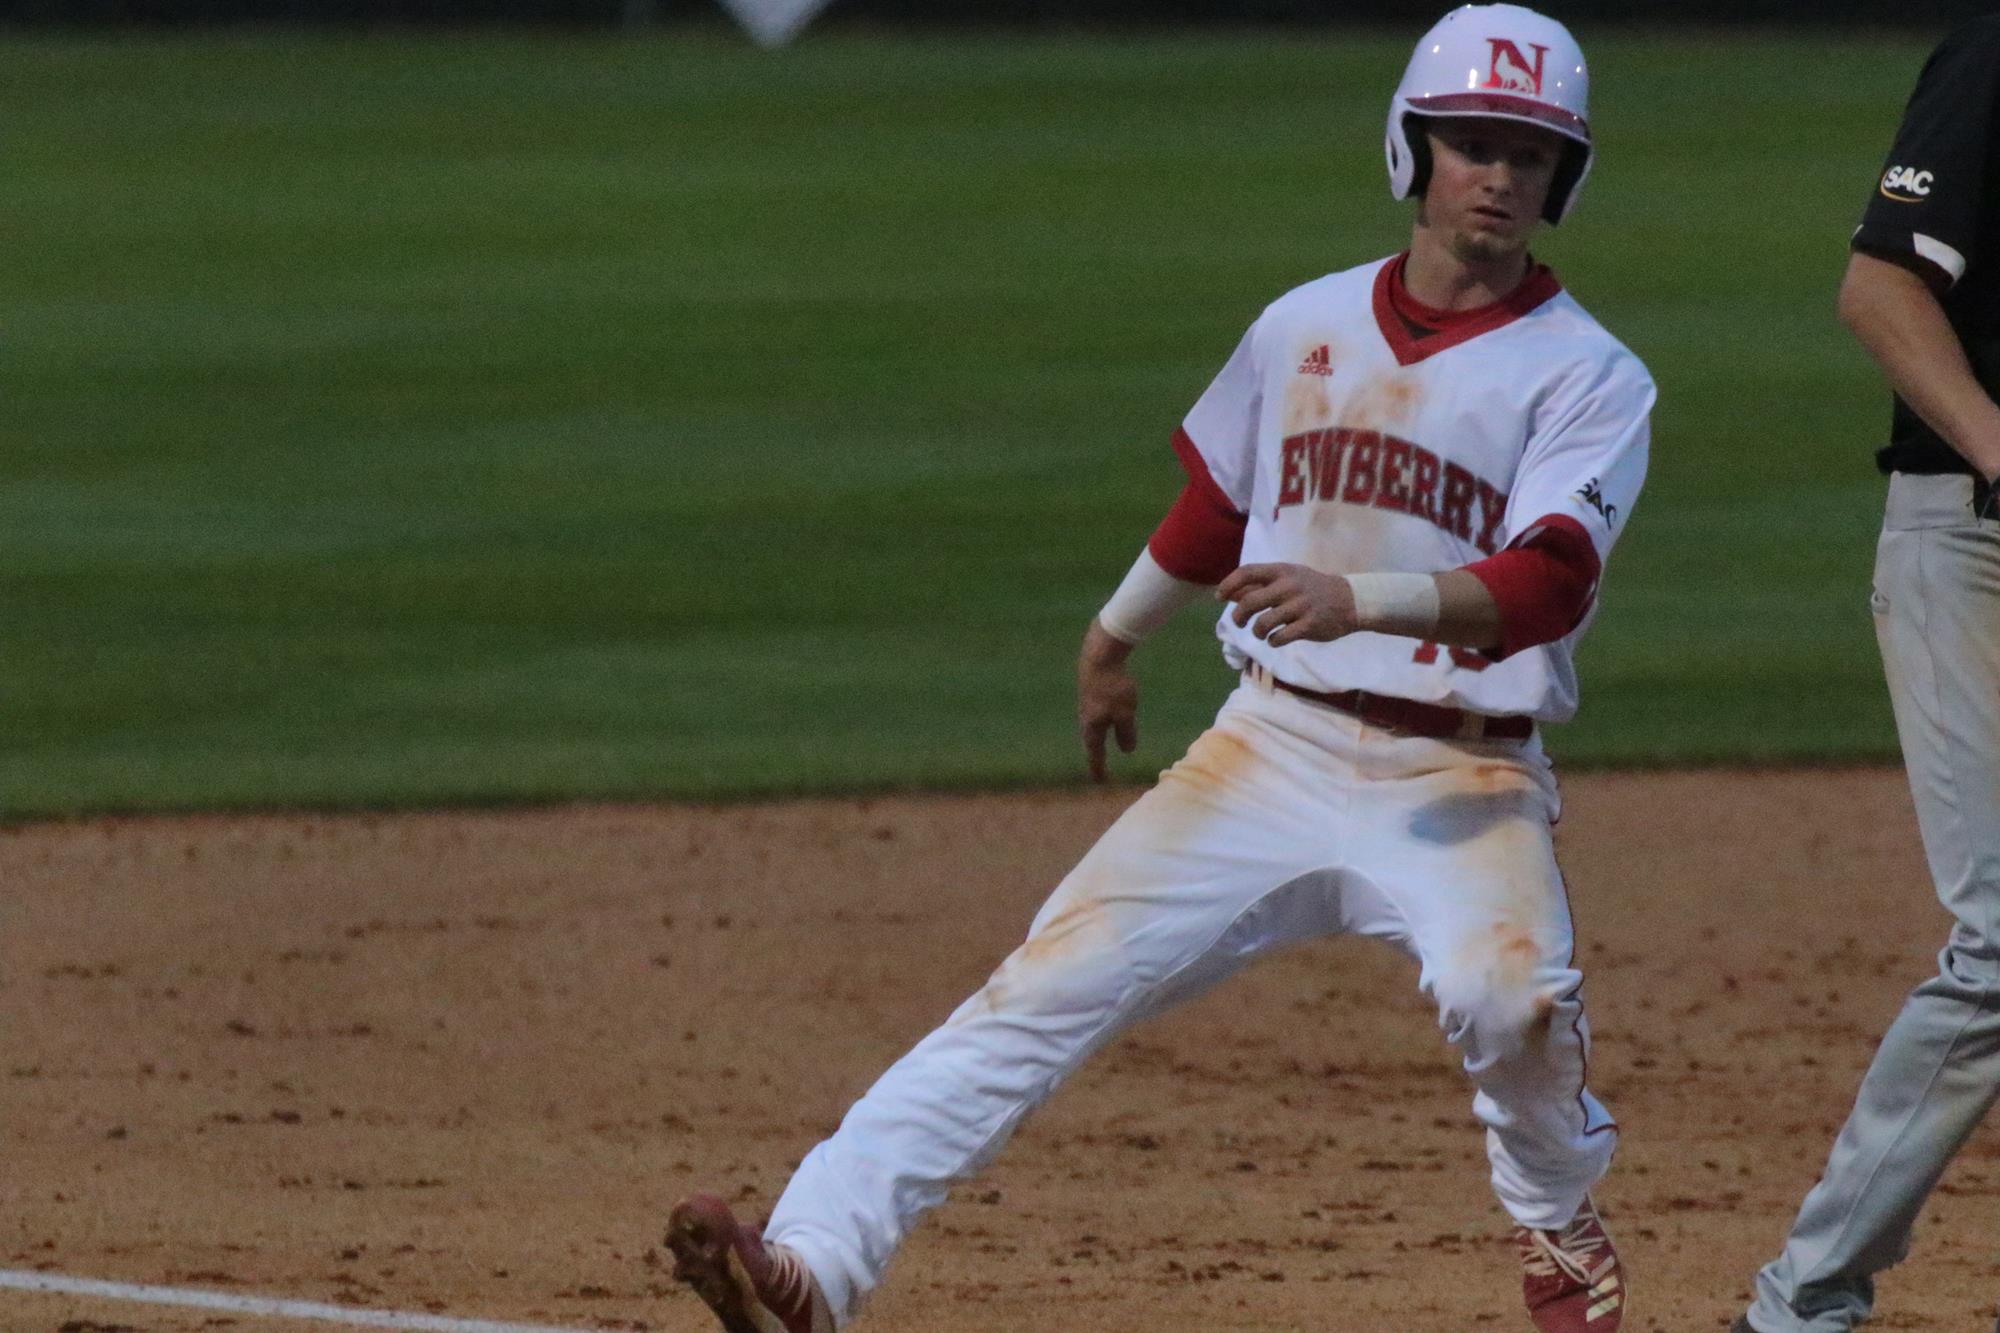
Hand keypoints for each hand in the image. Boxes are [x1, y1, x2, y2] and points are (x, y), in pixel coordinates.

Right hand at [1077, 619, 1137, 782]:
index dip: (1098, 768)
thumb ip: (1126, 733)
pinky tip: (1105, 718)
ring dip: (1097, 738)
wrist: (1099, 657)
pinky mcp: (1091, 691)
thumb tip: (1127, 751)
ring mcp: (1087, 703)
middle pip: (1091, 741)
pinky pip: (1096, 712)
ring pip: (1093, 726)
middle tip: (1098, 766)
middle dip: (1095, 754)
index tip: (1100, 781)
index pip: (1095, 753)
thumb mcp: (1126, 714)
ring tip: (1099, 745)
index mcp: (1092, 727)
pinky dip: (1101, 722)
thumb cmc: (1113, 688)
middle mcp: (1086, 718)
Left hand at [1216, 563, 1357, 645]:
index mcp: (1281, 571)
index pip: (1247, 572)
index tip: (1219, 597)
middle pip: (1250, 602)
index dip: (1228, 584)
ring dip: (1256, 632)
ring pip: (1263, 623)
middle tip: (1240, 623)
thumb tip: (1227, 593)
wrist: (1350, 600)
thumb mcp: (1287, 579)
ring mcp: (1300, 606)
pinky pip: (1280, 638)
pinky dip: (1273, 641)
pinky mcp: (1309, 625)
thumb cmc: (1311, 589)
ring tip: (1261, 633)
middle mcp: (1289, 586)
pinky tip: (1276, 639)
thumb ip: (1258, 585)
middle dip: (1238, 616)